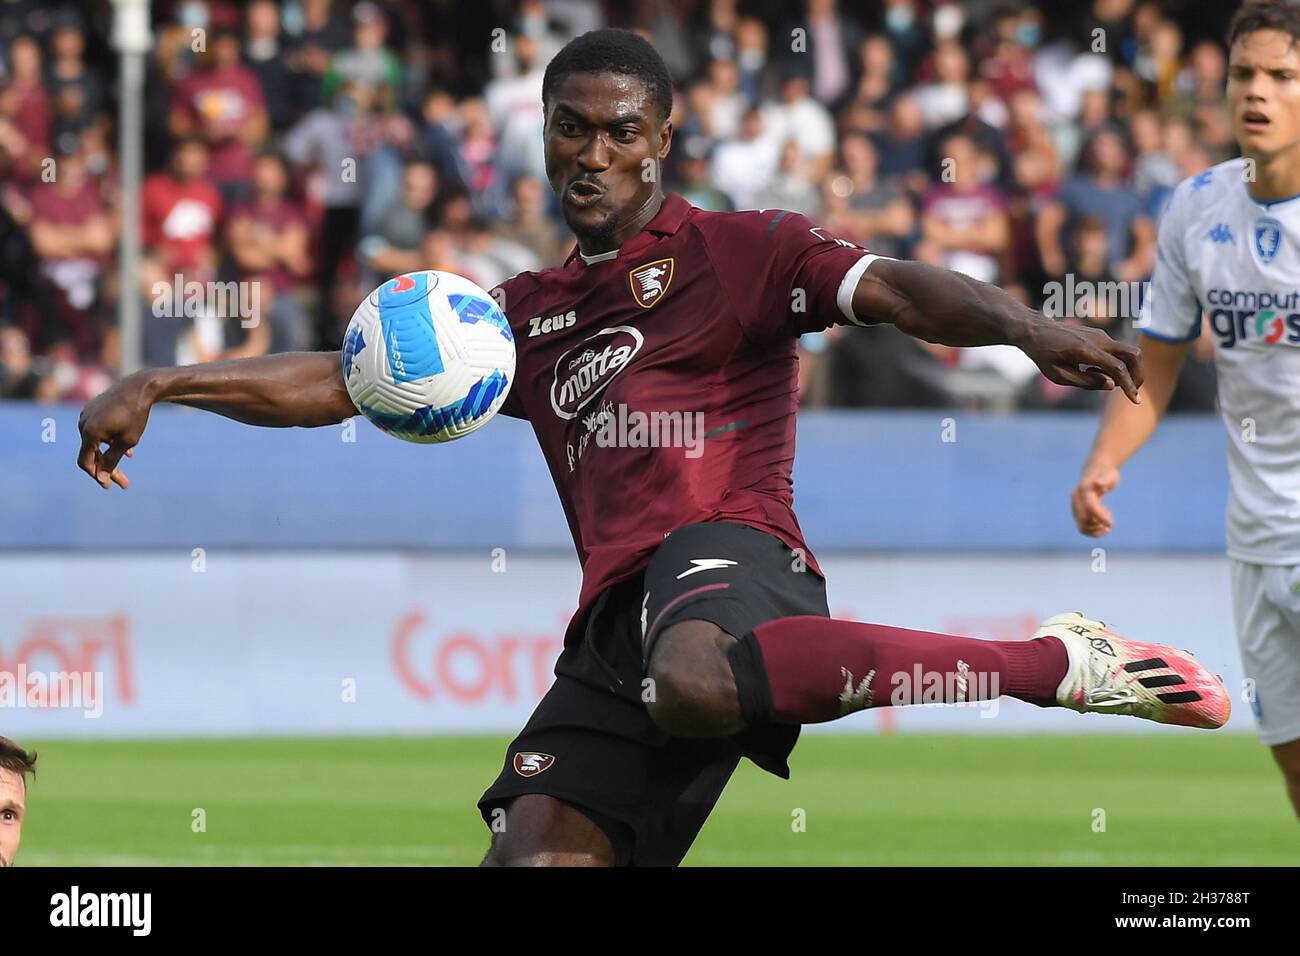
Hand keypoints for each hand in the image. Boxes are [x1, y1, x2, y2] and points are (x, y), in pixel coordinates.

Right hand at [77, 373, 154, 488]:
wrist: (140, 386)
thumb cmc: (136, 415)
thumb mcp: (127, 441)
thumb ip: (112, 460)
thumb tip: (101, 478)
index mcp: (89, 433)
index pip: (85, 462)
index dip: (97, 475)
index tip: (109, 486)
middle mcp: (83, 423)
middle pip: (92, 453)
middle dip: (107, 468)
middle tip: (124, 483)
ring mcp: (87, 415)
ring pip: (96, 441)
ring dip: (110, 453)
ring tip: (129, 457)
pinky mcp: (93, 409)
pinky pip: (99, 430)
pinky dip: (110, 440)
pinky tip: (128, 448)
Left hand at [1022, 322, 1142, 401]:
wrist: (1035, 329)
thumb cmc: (1043, 355)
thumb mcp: (1058, 375)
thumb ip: (1086, 382)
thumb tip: (1112, 385)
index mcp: (1086, 351)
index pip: (1118, 369)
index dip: (1129, 386)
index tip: (1136, 400)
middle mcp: (1098, 340)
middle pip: (1134, 354)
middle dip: (1139, 373)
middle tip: (1132, 389)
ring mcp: (1100, 335)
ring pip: (1126, 352)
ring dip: (1123, 370)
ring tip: (1097, 377)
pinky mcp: (1098, 335)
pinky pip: (1115, 350)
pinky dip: (1113, 364)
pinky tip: (1092, 370)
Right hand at [1072, 459, 1119, 536]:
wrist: (1096, 471)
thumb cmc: (1106, 473)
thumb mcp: (1109, 475)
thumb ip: (1104, 479)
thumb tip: (1098, 483)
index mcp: (1083, 489)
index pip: (1089, 507)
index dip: (1100, 516)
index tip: (1111, 524)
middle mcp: (1076, 499)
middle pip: (1083, 519)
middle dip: (1098, 524)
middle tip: (1111, 522)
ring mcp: (1076, 506)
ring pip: (1082, 526)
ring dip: (1096, 530)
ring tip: (1108, 523)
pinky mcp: (1078, 512)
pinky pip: (1083, 527)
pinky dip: (1093, 531)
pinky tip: (1103, 525)